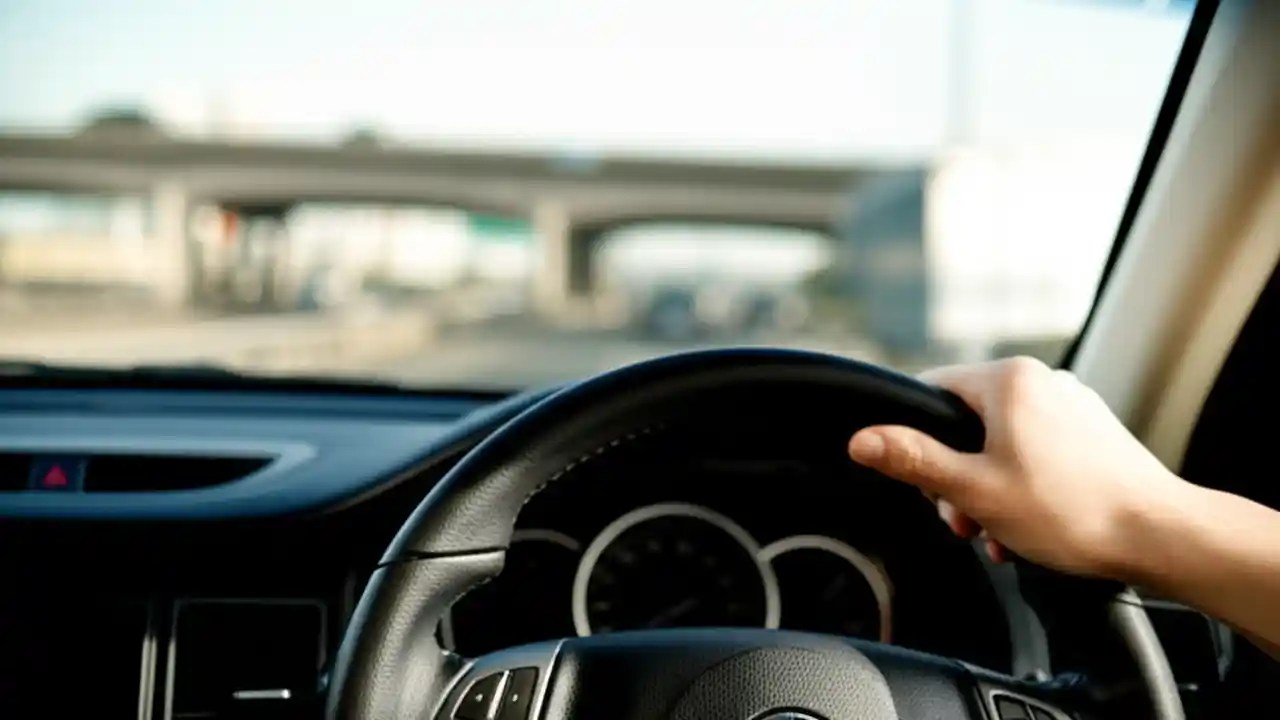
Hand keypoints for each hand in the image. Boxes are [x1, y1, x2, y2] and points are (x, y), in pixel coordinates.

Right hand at [848, 357, 1187, 579]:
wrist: (1160, 536)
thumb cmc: (1071, 510)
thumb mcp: (973, 489)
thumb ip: (912, 460)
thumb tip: (861, 439)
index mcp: (1009, 379)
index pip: (931, 391)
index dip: (915, 439)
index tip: (924, 482)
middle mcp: (1043, 381)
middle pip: (967, 423)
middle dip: (956, 477)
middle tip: (964, 520)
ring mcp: (1072, 406)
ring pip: (1001, 444)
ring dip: (987, 490)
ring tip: (998, 533)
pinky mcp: (1093, 433)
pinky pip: (1037, 453)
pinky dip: (1022, 487)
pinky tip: (1027, 527)